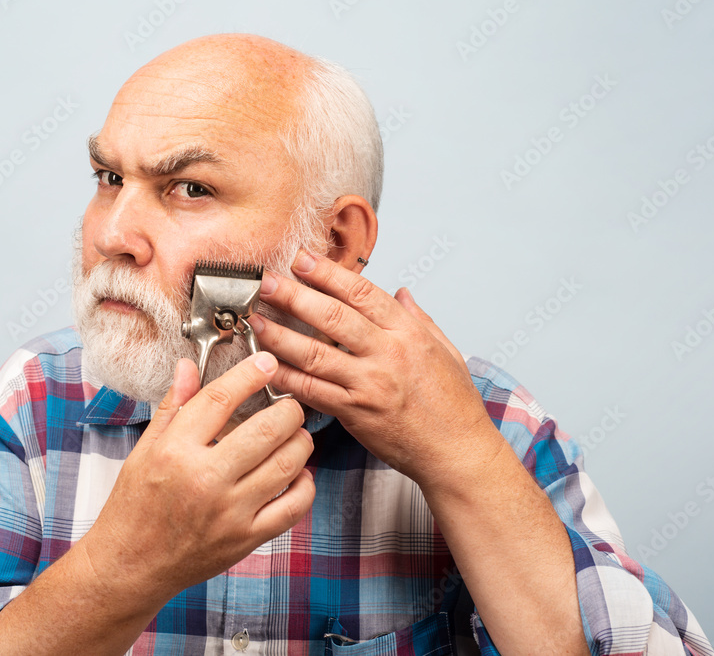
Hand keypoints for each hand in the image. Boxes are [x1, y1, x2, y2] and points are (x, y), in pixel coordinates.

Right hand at [80, 352, 315, 605]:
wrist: (130, 565)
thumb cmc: (135, 506)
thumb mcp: (144, 449)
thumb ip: (174, 406)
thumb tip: (189, 365)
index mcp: (175, 451)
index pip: (221, 398)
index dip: (250, 374)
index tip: (266, 361)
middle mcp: (205, 479)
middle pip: (267, 429)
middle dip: (288, 408)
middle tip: (289, 404)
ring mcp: (229, 512)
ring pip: (287, 464)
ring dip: (300, 442)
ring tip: (294, 434)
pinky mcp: (246, 538)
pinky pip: (293, 507)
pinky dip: (304, 485)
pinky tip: (297, 473)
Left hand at [251, 251, 504, 489]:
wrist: (457, 452)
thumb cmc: (454, 406)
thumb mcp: (446, 351)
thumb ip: (419, 319)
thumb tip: (401, 293)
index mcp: (408, 333)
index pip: (361, 292)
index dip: (328, 273)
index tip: (303, 260)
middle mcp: (387, 354)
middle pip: (331, 316)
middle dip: (294, 295)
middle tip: (267, 281)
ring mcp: (369, 384)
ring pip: (314, 353)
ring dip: (280, 335)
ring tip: (256, 320)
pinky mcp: (355, 413)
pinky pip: (312, 391)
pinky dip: (286, 377)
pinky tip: (266, 366)